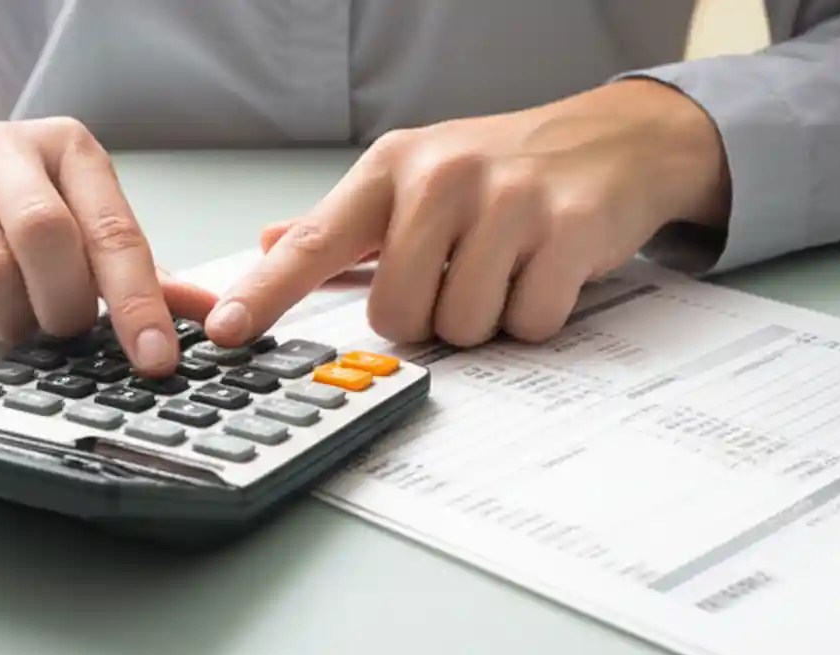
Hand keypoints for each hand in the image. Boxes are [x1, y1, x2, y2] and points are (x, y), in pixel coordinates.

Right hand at [0, 119, 216, 375]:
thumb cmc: (18, 211)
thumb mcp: (85, 226)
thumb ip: (142, 270)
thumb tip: (208, 312)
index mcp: (68, 148)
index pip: (113, 231)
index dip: (137, 303)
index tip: (155, 358)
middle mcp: (4, 146)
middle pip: (46, 238)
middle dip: (63, 305)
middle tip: (62, 326)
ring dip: (12, 318)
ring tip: (15, 317)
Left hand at [205, 80, 729, 347]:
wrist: (613, 140)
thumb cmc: (502, 168)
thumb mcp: (417, 178)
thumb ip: (346, 224)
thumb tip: (271, 239)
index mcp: (393, 169)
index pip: (316, 240)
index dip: (266, 291)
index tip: (225, 330)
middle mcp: (443, 178)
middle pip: (397, 313)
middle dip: (428, 315)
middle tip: (457, 276)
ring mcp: (508, 202)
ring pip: (463, 326)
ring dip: (485, 318)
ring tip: (505, 268)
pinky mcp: (567, 231)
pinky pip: (527, 324)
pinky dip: (536, 315)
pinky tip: (545, 270)